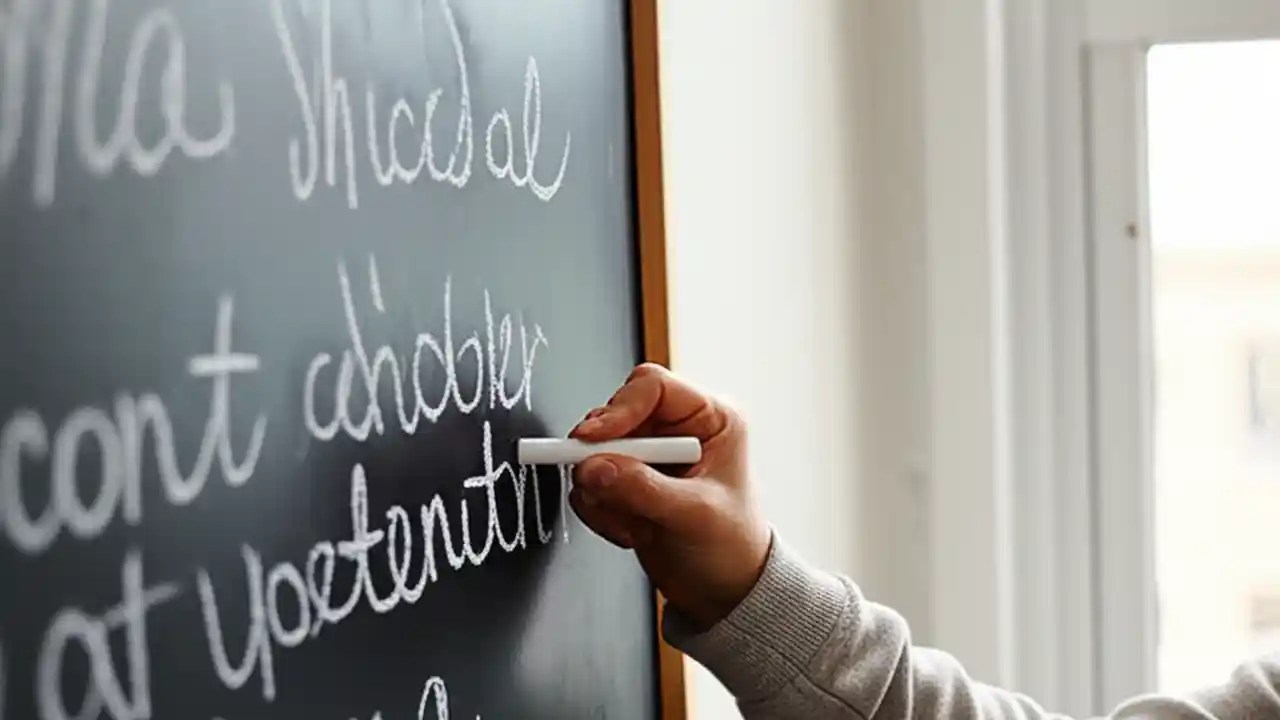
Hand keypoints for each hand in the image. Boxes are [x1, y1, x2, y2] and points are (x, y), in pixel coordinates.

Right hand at [569, 364, 770, 629]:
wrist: (723, 592)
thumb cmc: (732, 548)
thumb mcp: (694, 515)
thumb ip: (643, 489)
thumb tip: (593, 467)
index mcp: (710, 418)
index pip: (651, 387)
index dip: (617, 409)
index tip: (591, 439)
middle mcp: (676, 430)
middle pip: (613, 416)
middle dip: (604, 458)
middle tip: (604, 489)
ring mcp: (648, 456)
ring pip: (594, 452)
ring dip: (603, 492)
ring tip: (634, 523)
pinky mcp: (626, 483)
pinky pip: (588, 483)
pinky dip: (600, 510)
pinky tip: (631, 531)